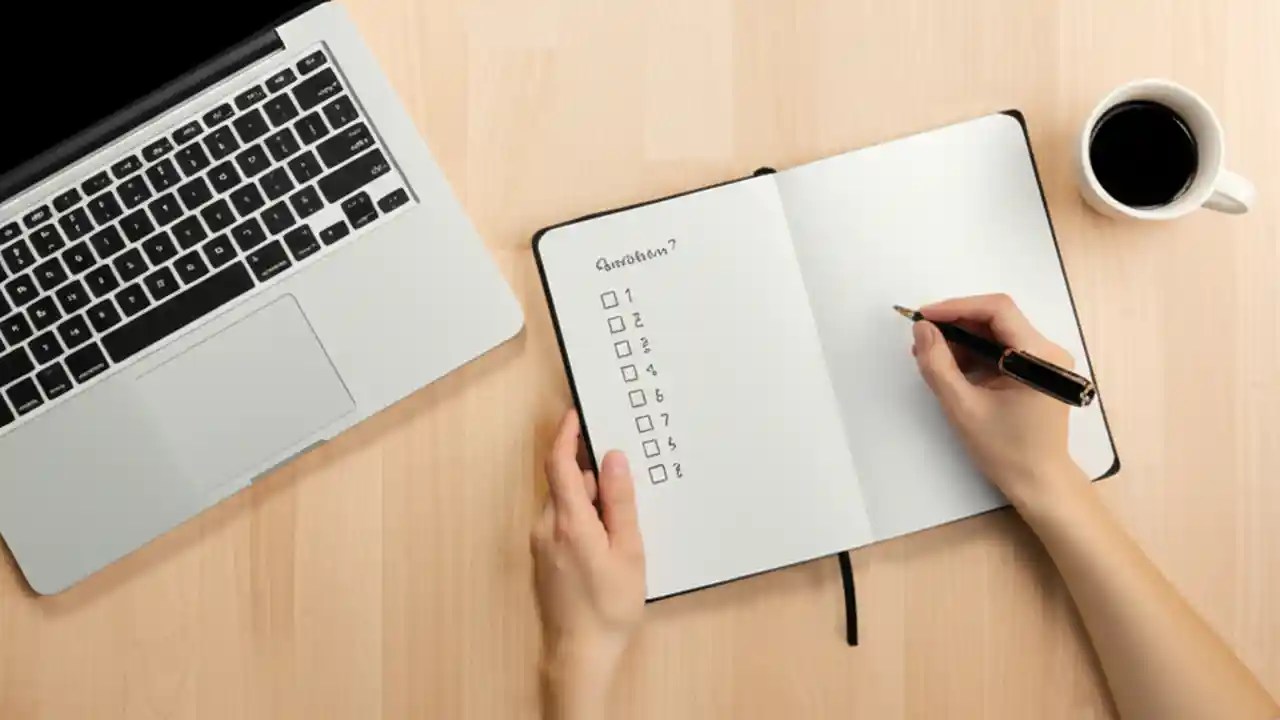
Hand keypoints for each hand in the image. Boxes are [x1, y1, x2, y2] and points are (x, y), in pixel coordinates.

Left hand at [532, 409, 644, 717]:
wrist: (580, 653)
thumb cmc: (608, 607)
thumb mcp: (628, 550)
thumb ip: (620, 501)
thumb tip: (613, 459)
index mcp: (569, 520)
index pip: (558, 463)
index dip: (565, 434)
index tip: (576, 414)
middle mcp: (546, 527)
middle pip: (563, 481)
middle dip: (590, 471)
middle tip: (622, 474)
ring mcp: (541, 543)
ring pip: (563, 503)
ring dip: (588, 498)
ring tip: (621, 521)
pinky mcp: (543, 557)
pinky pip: (561, 521)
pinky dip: (582, 516)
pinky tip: (606, 538)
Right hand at [911, 294, 1085, 508]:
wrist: (1039, 483)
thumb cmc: (1005, 450)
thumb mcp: (963, 408)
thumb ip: (938, 365)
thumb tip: (922, 330)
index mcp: (1039, 356)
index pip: (997, 310)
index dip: (957, 307)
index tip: (924, 317)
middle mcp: (1048, 351)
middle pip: (997, 319)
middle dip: (956, 323)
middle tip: (922, 337)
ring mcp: (1044, 361)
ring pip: (997, 334)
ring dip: (963, 339)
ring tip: (930, 354)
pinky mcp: (1037, 372)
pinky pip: (1002, 350)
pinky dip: (975, 354)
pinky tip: (950, 366)